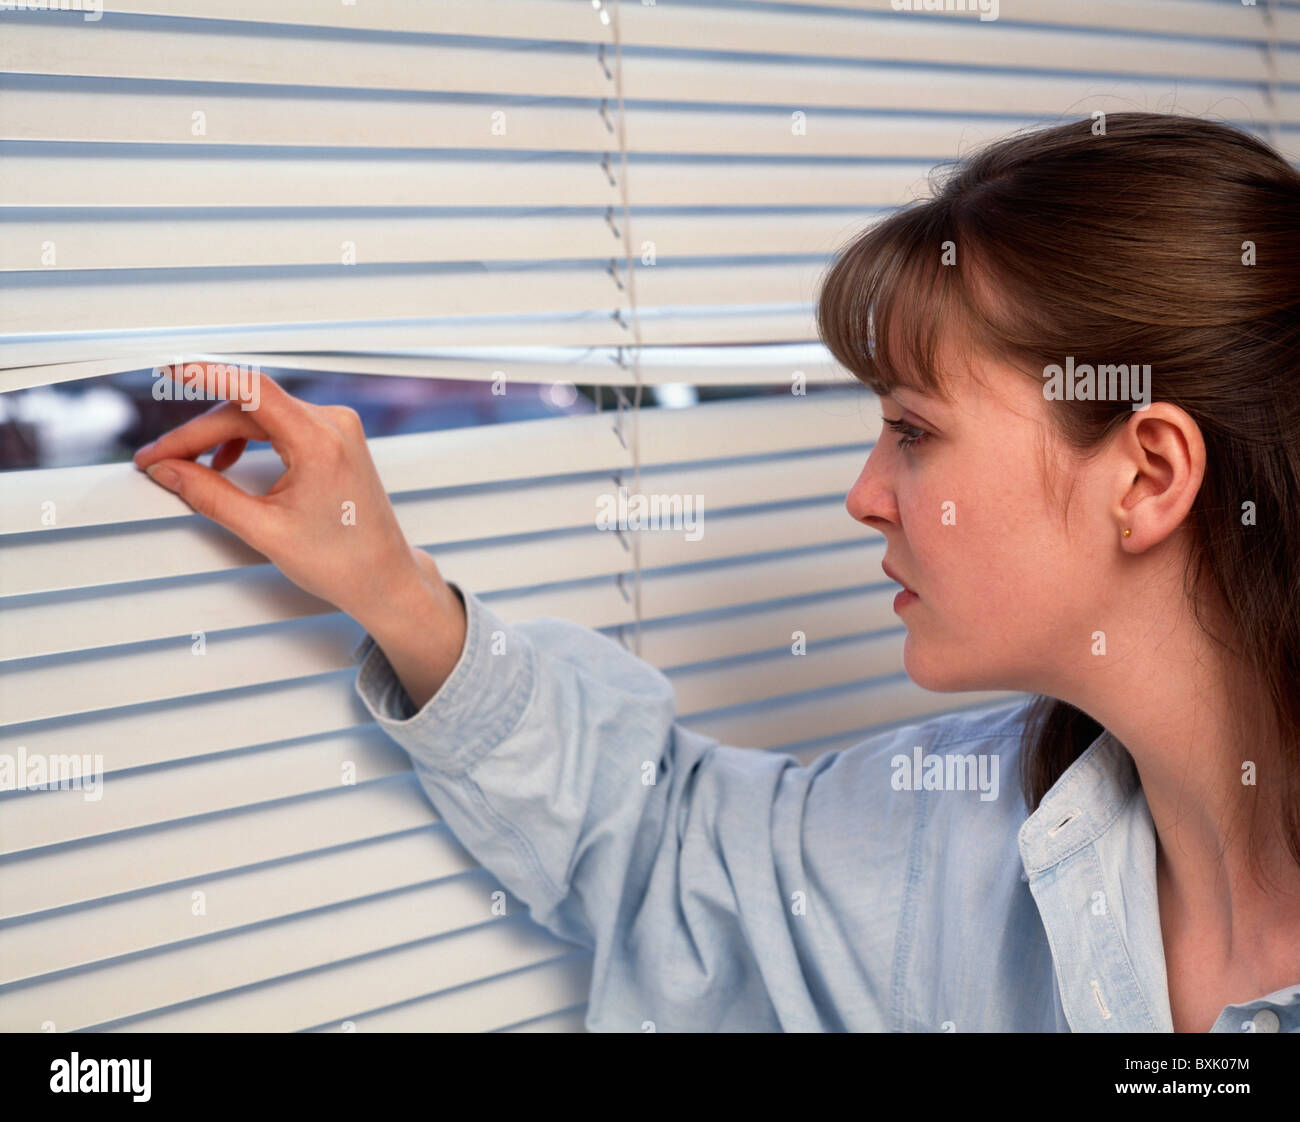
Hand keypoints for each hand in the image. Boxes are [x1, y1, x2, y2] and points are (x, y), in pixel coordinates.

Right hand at [133, 364, 465, 704]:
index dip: (204, 375)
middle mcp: (333, 424)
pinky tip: (226, 462)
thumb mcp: (264, 530)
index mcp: (320, 442)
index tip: (168, 372)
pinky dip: (248, 437)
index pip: (252, 388)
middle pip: (249, 407)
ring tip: (188, 465)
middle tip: (159, 460)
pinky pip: (280, 423)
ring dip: (220, 434)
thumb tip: (167, 470)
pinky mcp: (335, 438)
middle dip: (199, 433)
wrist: (383, 576)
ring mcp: (337, 428)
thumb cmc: (342, 560)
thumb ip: (209, 495)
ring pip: (262, 414)